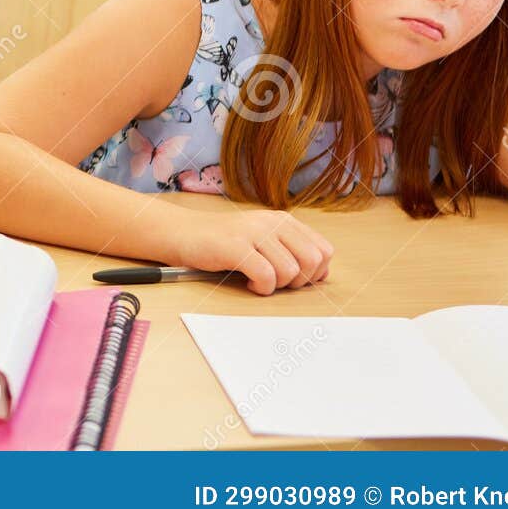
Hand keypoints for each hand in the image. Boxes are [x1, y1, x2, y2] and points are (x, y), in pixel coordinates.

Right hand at [176, 208, 332, 295]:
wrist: (182, 233)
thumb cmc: (222, 242)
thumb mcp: (263, 239)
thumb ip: (291, 250)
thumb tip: (321, 274)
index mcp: (283, 220)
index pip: (324, 250)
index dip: (315, 272)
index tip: (293, 278)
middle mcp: (272, 222)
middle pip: (313, 260)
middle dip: (299, 281)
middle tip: (277, 282)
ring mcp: (253, 232)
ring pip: (290, 270)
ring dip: (277, 286)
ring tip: (258, 280)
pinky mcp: (235, 246)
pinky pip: (266, 276)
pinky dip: (260, 288)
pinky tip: (248, 282)